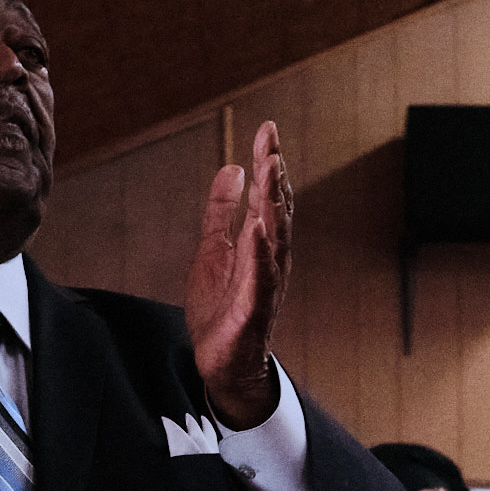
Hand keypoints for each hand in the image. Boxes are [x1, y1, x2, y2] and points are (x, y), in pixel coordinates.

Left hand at [185, 120, 291, 429]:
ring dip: (273, 203)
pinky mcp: (254, 310)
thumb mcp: (213, 248)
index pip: (268, 195)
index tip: (267, 128)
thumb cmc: (221, 308)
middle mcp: (270, 259)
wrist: (221, 362)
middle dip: (274, 175)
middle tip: (271, 141)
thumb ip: (221, 210)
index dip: (268, 162)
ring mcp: (266, 284)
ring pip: (274, 238)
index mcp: (260, 243)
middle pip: (276, 209)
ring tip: (269, 170)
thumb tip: (232, 168)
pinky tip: (257, 228)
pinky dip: (260, 253)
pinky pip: (261, 279)